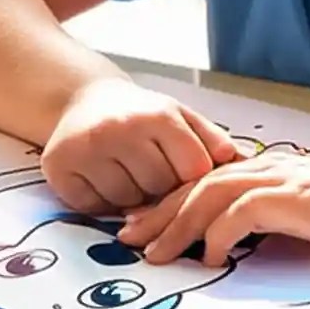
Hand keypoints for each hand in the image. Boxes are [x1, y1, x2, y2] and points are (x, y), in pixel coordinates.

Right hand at [41, 77, 237, 212]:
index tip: (185, 177)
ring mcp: (87, 149)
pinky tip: (102, 180)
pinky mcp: (59, 168)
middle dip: (161, 189)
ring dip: (132, 200)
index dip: (193, 182)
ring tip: (126, 174)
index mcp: (159, 115)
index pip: (193, 171)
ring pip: (127, 203)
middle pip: (160, 190)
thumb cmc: (141, 115)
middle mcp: (121, 129)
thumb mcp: (181, 117)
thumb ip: (214, 141)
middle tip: (149, 170)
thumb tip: (249, 165)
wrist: (82, 100)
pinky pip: (94, 208)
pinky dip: (102, 203)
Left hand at [116, 151, 309, 265]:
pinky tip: (208, 256)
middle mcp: (269, 170)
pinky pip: (243, 212)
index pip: (206, 183)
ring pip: (210, 196)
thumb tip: (244, 245)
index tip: (144, 228)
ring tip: (154, 253)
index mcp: (270, 172)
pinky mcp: (294, 200)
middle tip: (126, 238)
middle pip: (196, 186)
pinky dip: (219, 233)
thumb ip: (277, 222)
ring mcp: (281, 181)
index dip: (171, 204)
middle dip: (158, 212)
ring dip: (177, 225)